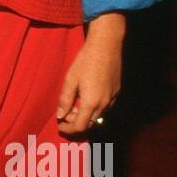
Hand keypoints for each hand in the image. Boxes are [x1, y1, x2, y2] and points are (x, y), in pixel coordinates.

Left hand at [56, 14, 124, 134]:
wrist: (106, 46)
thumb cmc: (85, 61)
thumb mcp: (70, 80)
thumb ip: (65, 100)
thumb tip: (60, 116)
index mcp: (91, 103)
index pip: (80, 127)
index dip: (69, 129)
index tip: (60, 126)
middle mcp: (104, 104)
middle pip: (89, 123)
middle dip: (75, 122)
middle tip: (65, 114)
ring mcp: (112, 98)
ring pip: (98, 116)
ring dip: (85, 115)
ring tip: (74, 105)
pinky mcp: (116, 92)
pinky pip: (105, 107)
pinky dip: (94, 109)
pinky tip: (87, 98)